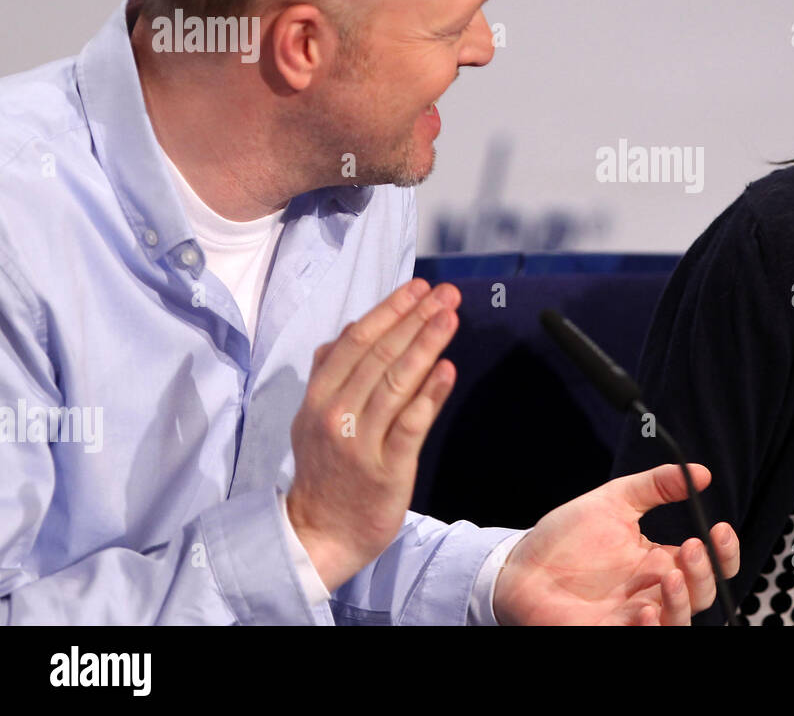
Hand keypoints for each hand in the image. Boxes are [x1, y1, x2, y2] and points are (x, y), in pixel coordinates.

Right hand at [286, 277, 460, 590]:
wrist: (319, 535)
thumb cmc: (326, 472)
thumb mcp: (313, 418)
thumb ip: (331, 373)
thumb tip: (350, 329)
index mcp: (319, 397)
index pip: (356, 342)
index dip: (389, 311)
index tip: (418, 288)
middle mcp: (336, 415)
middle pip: (380, 356)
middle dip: (415, 318)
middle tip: (446, 293)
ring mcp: (361, 442)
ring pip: (396, 383)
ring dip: (426, 345)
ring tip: (450, 318)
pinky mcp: (386, 469)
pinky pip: (410, 425)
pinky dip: (430, 395)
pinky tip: (447, 370)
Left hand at [493, 463, 739, 624]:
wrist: (522, 564)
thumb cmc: (565, 536)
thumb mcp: (615, 500)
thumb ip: (656, 486)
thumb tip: (700, 472)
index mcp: (659, 561)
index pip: (709, 564)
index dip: (723, 552)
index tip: (719, 527)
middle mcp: (653, 591)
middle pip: (702, 594)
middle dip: (704, 573)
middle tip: (691, 547)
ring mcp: (635, 616)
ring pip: (680, 621)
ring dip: (683, 602)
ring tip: (669, 576)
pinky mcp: (611, 632)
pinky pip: (645, 638)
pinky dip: (651, 628)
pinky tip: (644, 611)